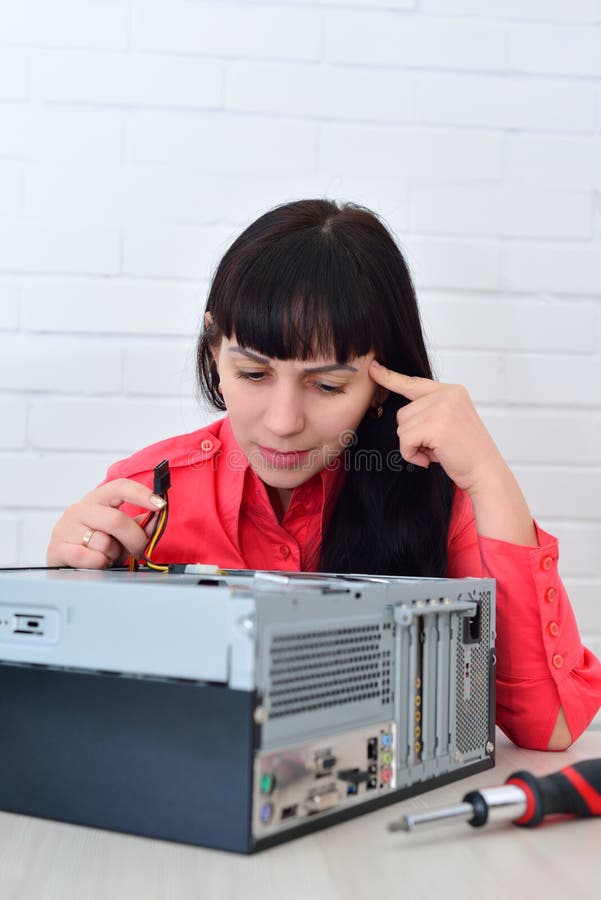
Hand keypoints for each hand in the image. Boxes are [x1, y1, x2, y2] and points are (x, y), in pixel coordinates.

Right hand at [46, 479, 165, 568]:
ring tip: (108, 555)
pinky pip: (90, 558)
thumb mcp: (119, 533)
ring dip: (113, 554)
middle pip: (116, 520)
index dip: (142, 494)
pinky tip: (96, 563)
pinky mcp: (57, 548)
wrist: (65, 564)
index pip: (120, 487)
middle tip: (139, 550)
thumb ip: (139, 526)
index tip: (160, 505)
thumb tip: (157, 521)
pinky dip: (100, 564)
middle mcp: (79, 509)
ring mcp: (65, 527)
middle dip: (135, 539)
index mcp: (96, 499)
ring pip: (104, 542)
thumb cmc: (95, 545)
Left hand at [369, 360, 503, 494]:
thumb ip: (430, 410)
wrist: (486, 473)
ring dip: (412, 445)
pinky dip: (412, 454)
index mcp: (452, 391)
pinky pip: (404, 440)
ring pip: (402, 426)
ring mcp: (442, 408)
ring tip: (437, 452)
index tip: (374, 367)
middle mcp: (447, 394)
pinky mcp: (436, 426)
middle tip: (437, 446)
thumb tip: (402, 413)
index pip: (414, 382)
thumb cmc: (467, 453)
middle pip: (403, 412)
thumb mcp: (450, 422)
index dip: (390, 377)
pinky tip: (430, 460)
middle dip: (413, 434)